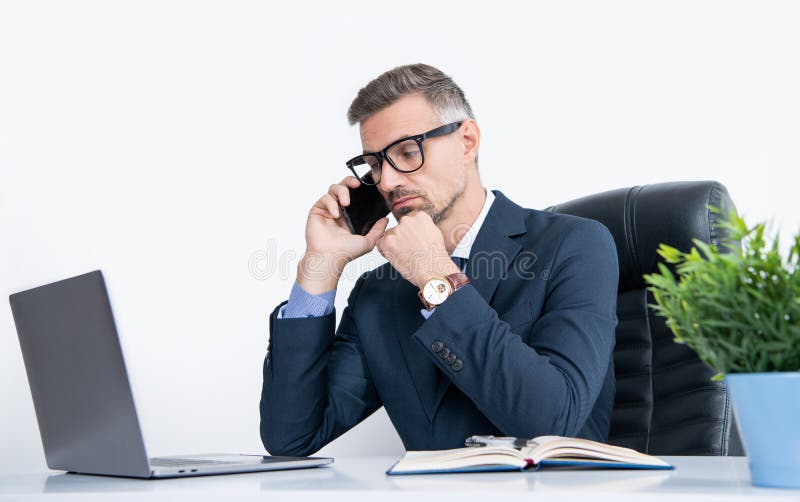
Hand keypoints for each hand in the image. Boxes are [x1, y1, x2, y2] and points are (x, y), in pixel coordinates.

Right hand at [298, 176, 388, 293]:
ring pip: (333, 189)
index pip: (354, 195)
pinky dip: (331, 203)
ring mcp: (327, 209)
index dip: (359, 188)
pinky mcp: (317, 211)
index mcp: (350, 215)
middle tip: (356, 184)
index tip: (367, 186)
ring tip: (346, 202)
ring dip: (341, 191)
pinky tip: (336, 214)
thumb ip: (377, 230)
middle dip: (349, 182)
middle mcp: (338, 210)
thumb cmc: (346, 252)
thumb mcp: (368, 241)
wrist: (330, 258)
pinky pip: (325, 199)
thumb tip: (386, 219)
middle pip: (343, 186)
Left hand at [376, 211, 460, 288]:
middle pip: (399, 228)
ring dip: (394, 245)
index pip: (409, 221)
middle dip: (401, 239)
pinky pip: (381, 245)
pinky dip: (385, 252)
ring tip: (405, 257)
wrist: (433, 271)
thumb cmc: (436, 257)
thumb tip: (417, 229)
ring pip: (389, 236)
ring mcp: (396, 230)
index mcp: (420, 216)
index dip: (410, 234)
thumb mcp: (435, 234)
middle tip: (409, 252)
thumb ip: (423, 227)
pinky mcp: (387, 241)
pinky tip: (397, 258)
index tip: (413, 242)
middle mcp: (407, 220)